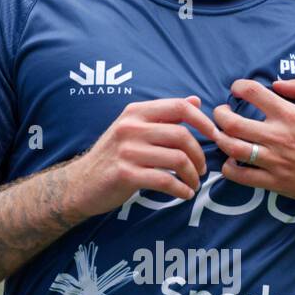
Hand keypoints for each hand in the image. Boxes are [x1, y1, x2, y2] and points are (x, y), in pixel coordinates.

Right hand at [69, 95, 219, 216]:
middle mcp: (131, 127)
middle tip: (201, 170)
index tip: (215, 136)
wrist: (80, 184)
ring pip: (177, 159)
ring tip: (193, 184)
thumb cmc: (112, 157)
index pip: (178, 107)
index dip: (203, 121)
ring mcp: (127, 151)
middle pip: (182, 135)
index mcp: (135, 112)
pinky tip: (184, 194)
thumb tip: (195, 100)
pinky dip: (181, 189)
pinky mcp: (125, 174)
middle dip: (199, 156)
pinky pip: (165, 181)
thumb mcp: (133, 128)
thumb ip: (163, 115)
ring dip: (192, 176)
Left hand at [213, 76, 294, 218]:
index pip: (254, 92)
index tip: (237, 89)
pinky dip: (228, 168)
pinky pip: (240, 176)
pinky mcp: (274, 182)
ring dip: (220, 139)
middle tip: (220, 112)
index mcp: (291, 115)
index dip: (239, 86)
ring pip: (232, 148)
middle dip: (219, 114)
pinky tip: (231, 162)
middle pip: (232, 122)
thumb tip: (277, 84)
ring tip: (221, 134)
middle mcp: (278, 137)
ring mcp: (274, 161)